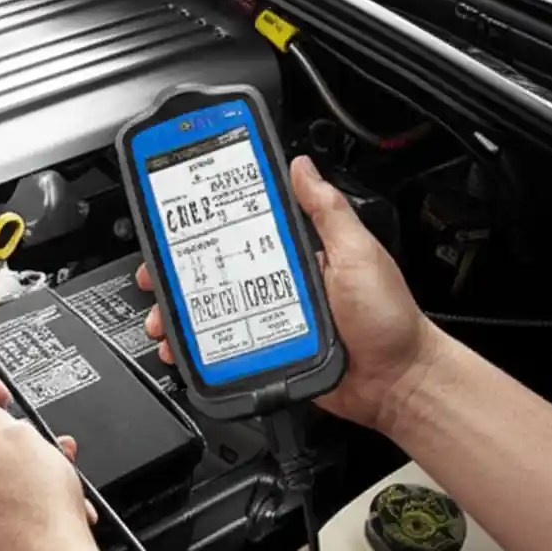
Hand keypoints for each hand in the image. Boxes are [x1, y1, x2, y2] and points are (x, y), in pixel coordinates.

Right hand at [138, 155, 443, 434]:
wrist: (397, 383)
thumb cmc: (388, 319)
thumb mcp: (359, 252)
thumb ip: (327, 211)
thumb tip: (302, 167)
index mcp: (295, 254)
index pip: (240, 232)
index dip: (203, 228)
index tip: (174, 222)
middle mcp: (277, 284)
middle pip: (213, 272)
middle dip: (175, 273)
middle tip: (154, 275)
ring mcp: (267, 320)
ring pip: (208, 311)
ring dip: (177, 313)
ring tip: (161, 318)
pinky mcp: (263, 352)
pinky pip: (221, 347)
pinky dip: (194, 350)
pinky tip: (180, 349)